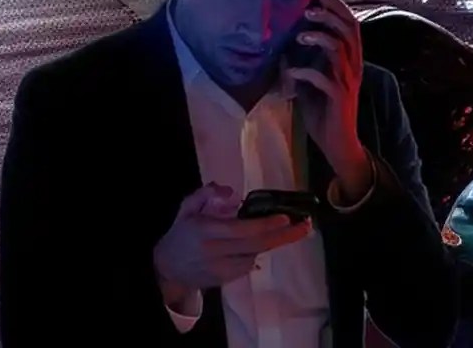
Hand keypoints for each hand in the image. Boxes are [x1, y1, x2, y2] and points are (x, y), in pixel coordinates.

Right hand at [153, 184, 312, 305]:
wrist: (166, 268)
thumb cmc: (181, 233)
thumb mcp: (188, 207)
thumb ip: (207, 194)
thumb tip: (230, 191)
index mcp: (207, 230)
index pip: (243, 230)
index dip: (267, 225)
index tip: (286, 218)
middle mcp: (215, 251)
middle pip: (256, 245)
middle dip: (284, 236)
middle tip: (306, 227)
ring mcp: (220, 269)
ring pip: (254, 255)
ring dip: (271, 243)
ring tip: (287, 231)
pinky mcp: (224, 280)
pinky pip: (247, 265)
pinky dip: (256, 253)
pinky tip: (260, 244)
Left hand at [286, 0, 372, 200]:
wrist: (337, 144)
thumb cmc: (324, 110)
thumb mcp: (311, 81)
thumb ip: (303, 62)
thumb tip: (282, 46)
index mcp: (349, 58)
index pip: (349, 23)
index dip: (336, 4)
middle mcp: (353, 65)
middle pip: (349, 30)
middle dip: (331, 13)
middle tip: (309, 5)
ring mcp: (348, 81)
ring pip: (340, 50)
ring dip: (321, 37)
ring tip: (302, 33)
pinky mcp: (340, 98)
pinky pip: (324, 80)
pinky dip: (306, 73)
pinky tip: (289, 73)